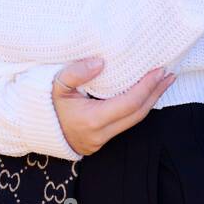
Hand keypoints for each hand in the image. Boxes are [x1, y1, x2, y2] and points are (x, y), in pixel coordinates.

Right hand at [52, 59, 175, 156]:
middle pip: (137, 114)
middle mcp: (100, 134)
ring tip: (162, 82)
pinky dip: (137, 108)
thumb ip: (76, 72)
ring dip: (150, 101)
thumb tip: (100, 62)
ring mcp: (101, 141)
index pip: (129, 104)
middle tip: (169, 75)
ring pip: (134, 121)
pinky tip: (144, 94)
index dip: (147, 87)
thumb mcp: (55, 85)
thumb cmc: (45, 104)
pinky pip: (125, 124)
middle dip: (155, 93)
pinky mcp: (102, 141)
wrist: (34, 129)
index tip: (159, 71)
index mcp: (91, 120)